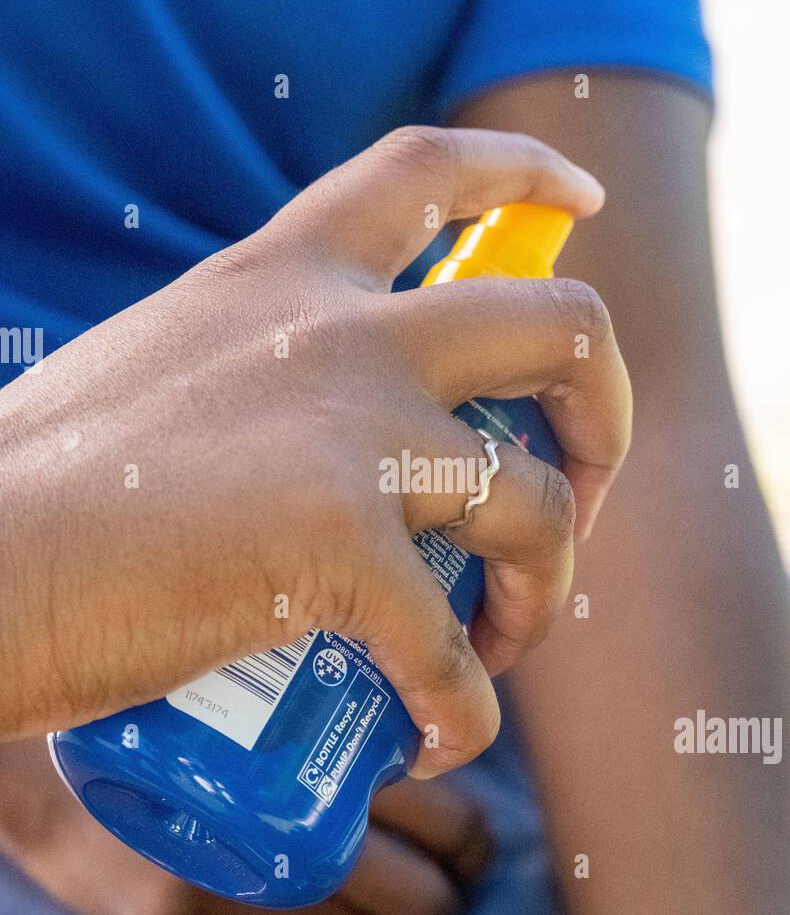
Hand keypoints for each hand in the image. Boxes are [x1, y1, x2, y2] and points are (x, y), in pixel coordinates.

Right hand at [0, 126, 630, 772]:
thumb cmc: (30, 489)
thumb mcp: (156, 370)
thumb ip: (241, 370)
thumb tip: (305, 431)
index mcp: (283, 275)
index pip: (431, 171)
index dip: (527, 177)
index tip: (582, 207)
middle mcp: (339, 332)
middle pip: (564, 330)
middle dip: (607, 420)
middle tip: (577, 495)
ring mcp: (353, 436)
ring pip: (542, 504)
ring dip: (550, 593)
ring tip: (499, 650)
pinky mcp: (340, 552)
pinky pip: (457, 651)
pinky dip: (466, 713)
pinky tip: (434, 742)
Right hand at [0, 737, 491, 914]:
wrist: (54, 755)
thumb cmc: (178, 721)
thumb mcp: (272, 700)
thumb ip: (343, 730)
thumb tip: (426, 763)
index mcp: (322, 764)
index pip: (452, 827)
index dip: (469, 847)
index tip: (461, 847)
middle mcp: (280, 835)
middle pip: (421, 904)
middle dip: (432, 901)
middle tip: (419, 881)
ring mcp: (229, 894)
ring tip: (347, 903)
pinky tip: (269, 912)